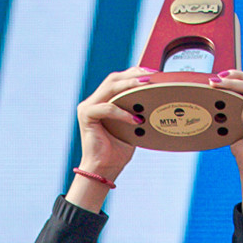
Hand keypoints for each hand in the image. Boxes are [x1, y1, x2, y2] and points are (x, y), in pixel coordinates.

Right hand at [76, 67, 154, 182]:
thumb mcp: (132, 127)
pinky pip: (107, 108)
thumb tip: (156, 99)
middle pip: (114, 79)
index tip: (153, 73)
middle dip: (134, 74)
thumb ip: (136, 111)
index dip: (135, 73)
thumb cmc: (117, 151)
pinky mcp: (86, 115)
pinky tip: (135, 119)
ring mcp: (87, 107)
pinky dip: (122, 112)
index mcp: (102, 101)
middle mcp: (93, 101)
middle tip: (152, 76)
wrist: (104, 169)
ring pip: (110, 87)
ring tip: (146, 85)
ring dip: (130, 84)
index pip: (118, 80)